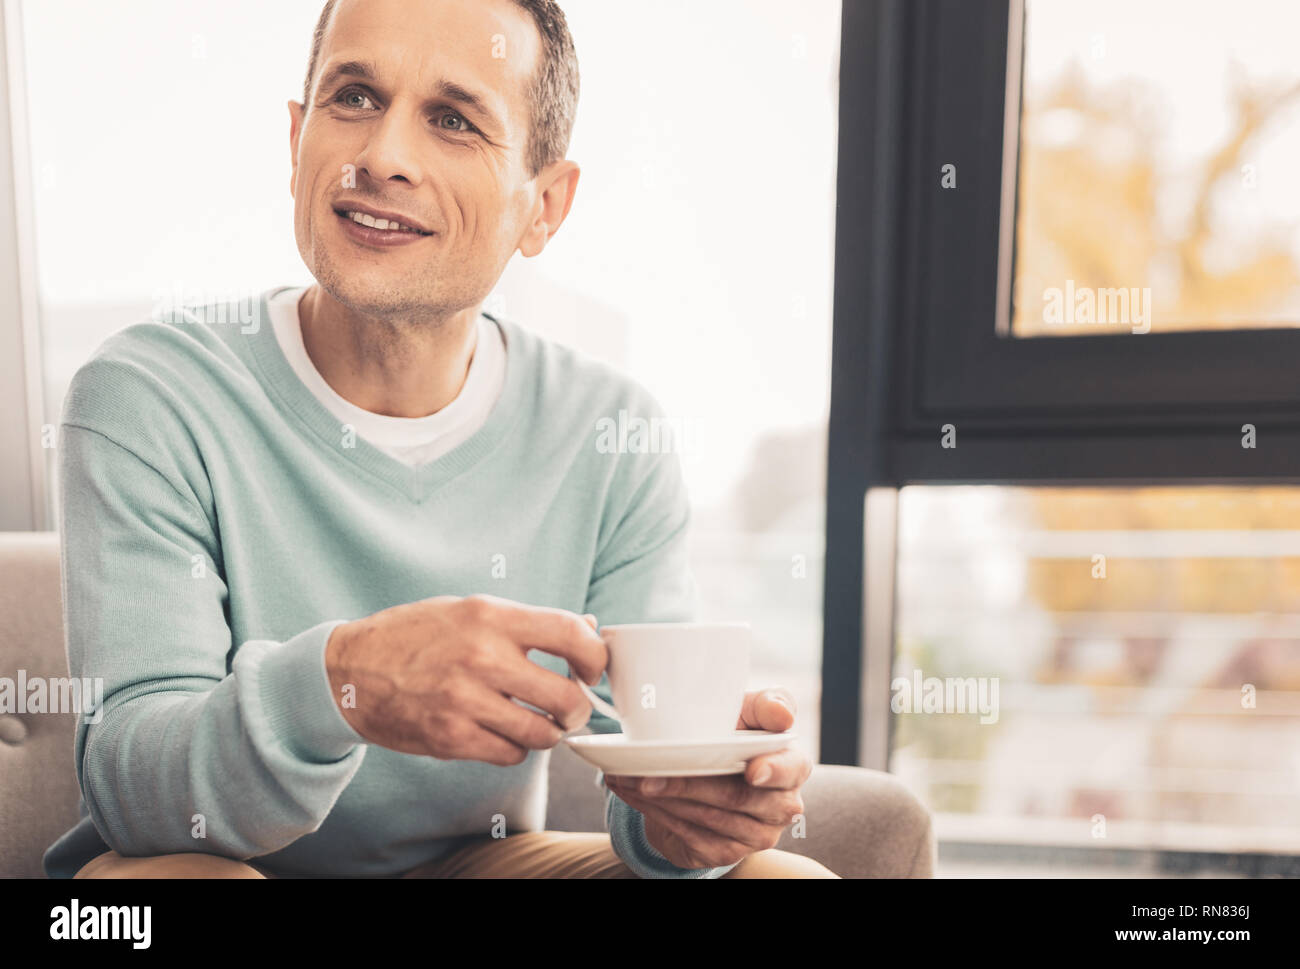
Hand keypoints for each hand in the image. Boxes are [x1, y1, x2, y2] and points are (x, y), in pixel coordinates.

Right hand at [324, 594, 606, 764]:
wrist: (349, 670)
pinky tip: (502, 732)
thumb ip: (528, 622)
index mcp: (490, 616)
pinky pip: (510, 754)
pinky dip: (515, 748)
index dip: (595, 656)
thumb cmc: (417, 635)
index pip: (571, 634)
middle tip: (570, 706)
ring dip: (548, 732)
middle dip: (578, 707)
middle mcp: (481, 657)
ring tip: (536, 720)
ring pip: (542, 734)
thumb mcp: (470, 610)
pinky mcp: (450, 738)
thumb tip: (590, 629)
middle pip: (566, 696)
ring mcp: (464, 701)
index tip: (592, 667)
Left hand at [605, 688, 810, 869]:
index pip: (791, 768)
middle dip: (690, 785)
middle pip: (737, 797)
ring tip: (629, 779)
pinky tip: (634, 794)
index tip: (751, 771)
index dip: (774, 771)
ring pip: (707, 818)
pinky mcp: (725, 853)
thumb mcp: (749, 712)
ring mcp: (755, 835)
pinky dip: (657, 813)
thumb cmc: (735, 735)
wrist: (711, 773)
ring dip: (664, 799)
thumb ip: (768, 704)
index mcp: (794, 765)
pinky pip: (689, 835)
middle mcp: (781, 806)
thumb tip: (782, 714)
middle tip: (649, 774)